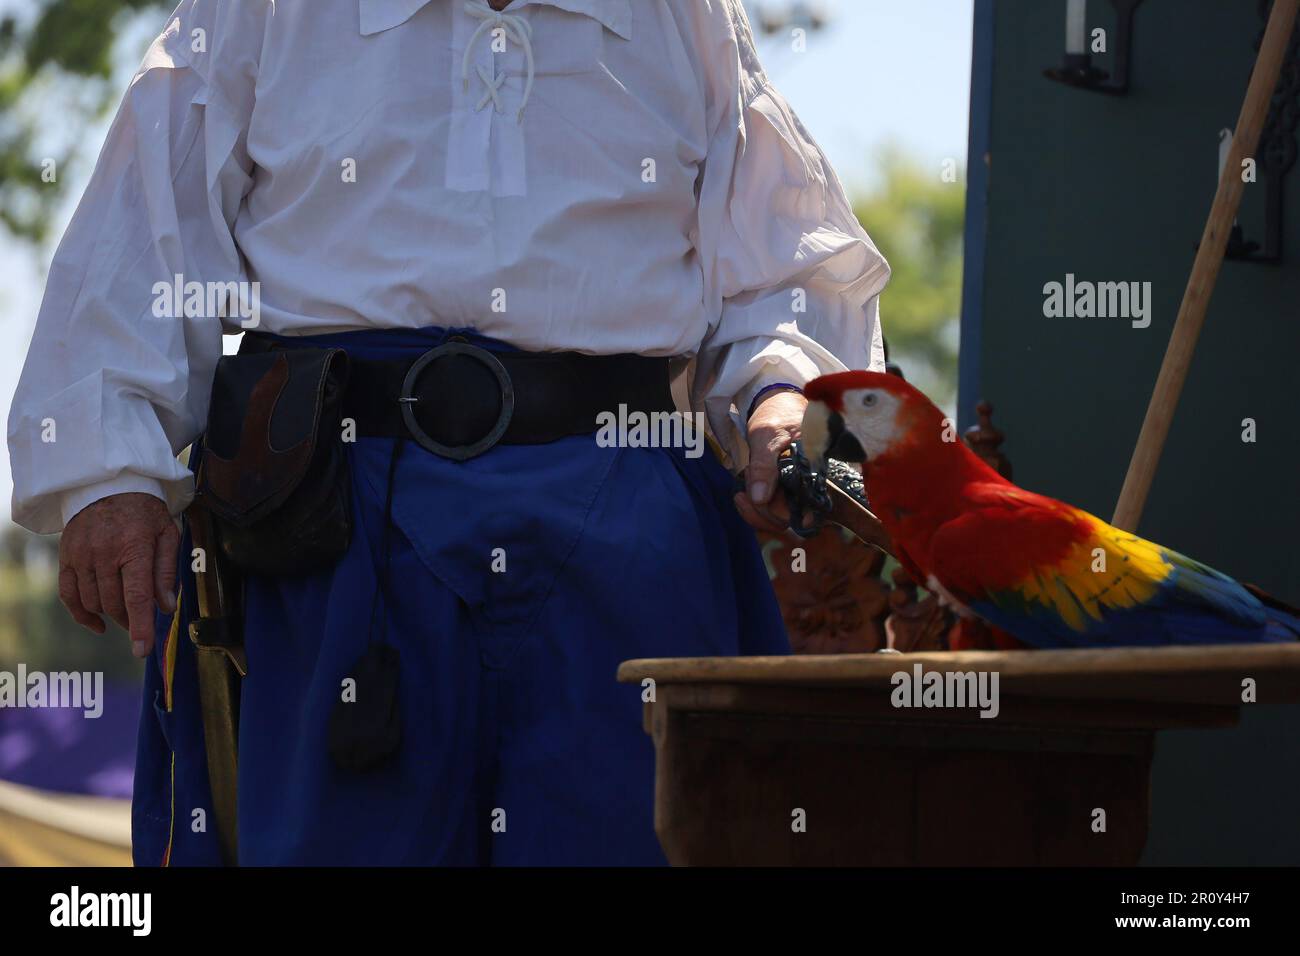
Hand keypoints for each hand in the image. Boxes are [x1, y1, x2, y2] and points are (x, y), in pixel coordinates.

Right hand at [58, 492, 179, 658]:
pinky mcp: (66, 557)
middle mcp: (104, 554)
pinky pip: (69, 595)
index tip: (142, 651)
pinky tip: (98, 624)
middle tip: (142, 620)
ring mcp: (81, 556)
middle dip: (130, 620)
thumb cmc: (145, 511)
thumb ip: (166, 572)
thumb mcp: (167, 534)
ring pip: (93, 602)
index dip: (141, 626)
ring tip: (126, 612)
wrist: (108, 484)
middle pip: (115, 604)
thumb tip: (166, 607)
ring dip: (110, 615)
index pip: (137, 596)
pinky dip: (82, 614)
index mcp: (135, 547)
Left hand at [733, 389, 805, 533]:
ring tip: (743, 488)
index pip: (803, 514)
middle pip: (786, 520)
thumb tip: (760, 498)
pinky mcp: (784, 493)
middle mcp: (809, 489)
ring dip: (753, 510)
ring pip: (776, 521)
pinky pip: (770, 513)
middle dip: (759, 508)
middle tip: (747, 480)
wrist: (777, 407)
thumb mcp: (767, 436)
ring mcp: (796, 493)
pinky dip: (752, 509)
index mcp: (814, 475)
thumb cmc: (777, 417)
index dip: (777, 514)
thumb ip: (765, 466)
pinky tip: (741, 496)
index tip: (753, 498)